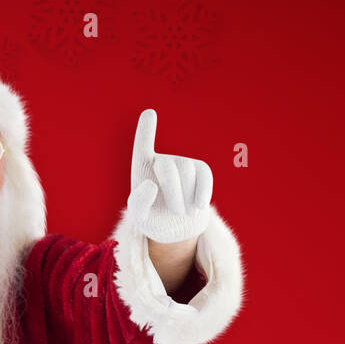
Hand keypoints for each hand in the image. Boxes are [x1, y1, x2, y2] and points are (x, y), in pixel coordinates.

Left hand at [127, 109, 212, 243]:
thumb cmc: (153, 220)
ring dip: (185, 198)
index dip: (146, 130)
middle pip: (167, 167)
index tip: (149, 113)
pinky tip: (199, 206)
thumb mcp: (140, 217)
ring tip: (183, 212)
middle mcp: (163, 160)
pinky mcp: (201, 172)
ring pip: (187, 171)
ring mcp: (184, 164)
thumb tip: (151, 185)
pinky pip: (205, 175)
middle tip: (175, 212)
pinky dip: (202, 193)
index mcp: (143, 166)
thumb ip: (139, 203)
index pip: (143, 145)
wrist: (177, 229)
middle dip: (172, 191)